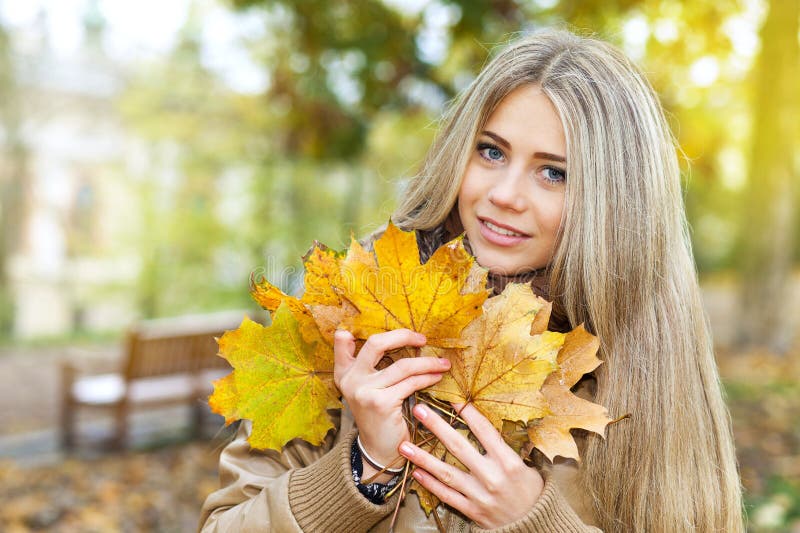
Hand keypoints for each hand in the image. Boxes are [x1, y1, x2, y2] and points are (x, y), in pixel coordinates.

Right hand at [333, 329, 450, 479]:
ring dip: (427, 362)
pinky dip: (427, 378)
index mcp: (344, 372)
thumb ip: (372, 367)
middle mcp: (350, 379)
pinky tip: (437, 377)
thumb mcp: (368, 389)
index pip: (341, 343)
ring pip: (402, 365)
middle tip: (422, 338)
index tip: (369, 328)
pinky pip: (411, 383)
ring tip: (443, 363)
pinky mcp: (380, 402)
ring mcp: (364, 390)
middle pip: (376, 343)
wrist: (378, 450)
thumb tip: (397, 339)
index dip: (350, 332)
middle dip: (403, 336)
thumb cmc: (379, 415)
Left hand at [398, 402, 543, 528]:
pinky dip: (430, 484)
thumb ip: (505, 448)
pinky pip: (447, 496)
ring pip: (446, 473)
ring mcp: (480, 495)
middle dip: (437, 426)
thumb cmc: (531, 491)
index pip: (484, 430)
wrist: (536, 526)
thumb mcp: (526, 466)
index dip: (467, 412)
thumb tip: (484, 424)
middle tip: (419, 410)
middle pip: (459, 447)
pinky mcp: (472, 511)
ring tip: (404, 445)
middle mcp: (492, 476)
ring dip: (423, 458)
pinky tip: (416, 472)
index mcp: (508, 461)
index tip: (451, 397)